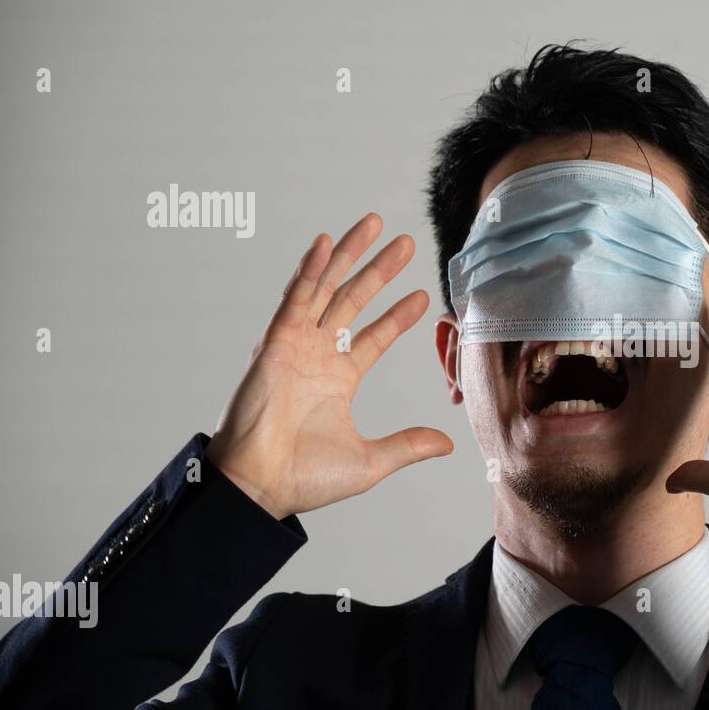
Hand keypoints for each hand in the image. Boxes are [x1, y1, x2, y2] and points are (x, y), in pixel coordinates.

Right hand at [206, 213, 452, 518]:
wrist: (261, 485)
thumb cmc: (304, 477)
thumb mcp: (370, 460)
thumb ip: (408, 446)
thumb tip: (447, 443)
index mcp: (338, 380)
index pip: (375, 336)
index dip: (398, 316)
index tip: (422, 295)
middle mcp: (318, 356)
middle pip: (354, 301)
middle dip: (379, 270)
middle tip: (406, 243)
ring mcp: (296, 345)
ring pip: (327, 289)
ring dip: (350, 256)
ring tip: (374, 224)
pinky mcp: (276, 343)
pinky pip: (296, 299)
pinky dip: (310, 270)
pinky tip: (326, 243)